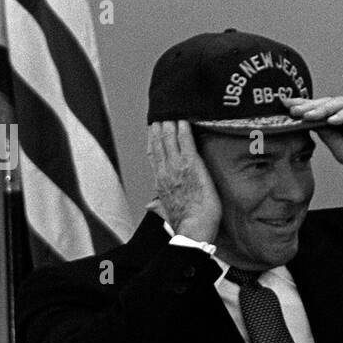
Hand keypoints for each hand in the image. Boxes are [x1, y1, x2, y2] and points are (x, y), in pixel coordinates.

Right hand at [146, 121, 220, 241]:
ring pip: (169, 139)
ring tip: (171, 112)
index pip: (153, 156)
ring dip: (170, 124)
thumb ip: (158, 206)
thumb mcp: (166, 214)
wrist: (193, 229)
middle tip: (160, 115)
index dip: (152, 142)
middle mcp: (165, 171)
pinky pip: (186, 141)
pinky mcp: (192, 164)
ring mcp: (177, 167)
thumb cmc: (184, 224)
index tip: (152, 131)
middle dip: (158, 128)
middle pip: (158, 144)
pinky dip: (184, 129)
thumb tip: (149, 205)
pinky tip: (184, 120)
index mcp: (160, 182)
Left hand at [282, 95, 342, 196]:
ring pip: (340, 103)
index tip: (284, 107)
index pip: (320, 110)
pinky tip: (333, 120)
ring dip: (323, 109)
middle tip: (292, 109)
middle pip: (327, 103)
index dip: (303, 108)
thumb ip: (327, 136)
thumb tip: (308, 125)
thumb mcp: (342, 151)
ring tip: (308, 115)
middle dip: (308, 106)